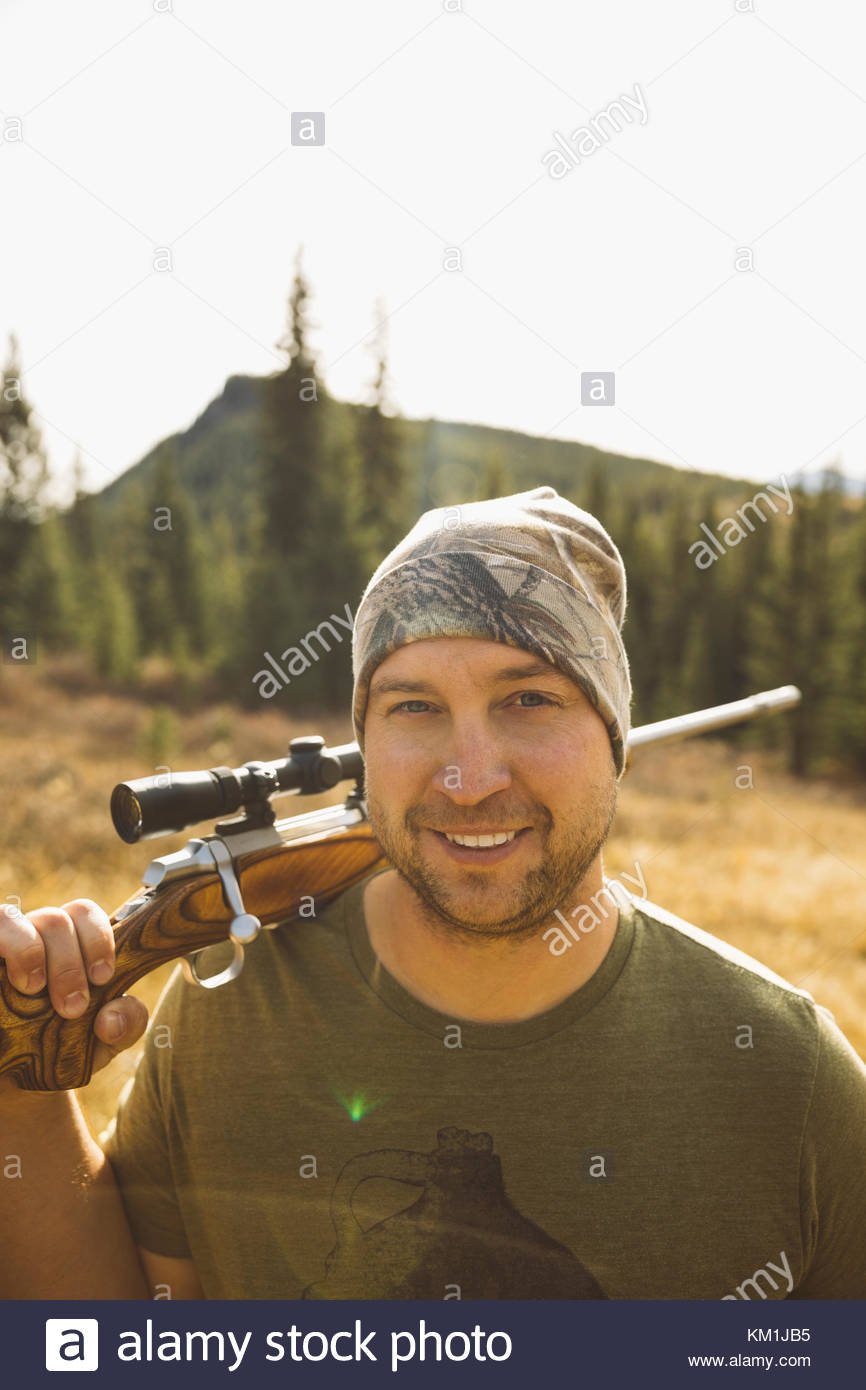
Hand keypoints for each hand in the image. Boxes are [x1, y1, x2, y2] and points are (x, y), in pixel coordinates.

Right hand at [0, 898, 148, 1094]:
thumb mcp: (102, 1042)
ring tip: (32, 989)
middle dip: (69, 963)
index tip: (102, 978)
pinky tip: (10, 983)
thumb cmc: (61, 1050)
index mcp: (71, 944)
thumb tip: (113, 1017)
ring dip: (29, 951)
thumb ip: (127, 1025)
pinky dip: (6, 951)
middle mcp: (34, 936)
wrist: (14, 1080)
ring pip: (11, 918)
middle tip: (72, 1008)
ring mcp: (3, 946)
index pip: (85, 913)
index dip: (99, 939)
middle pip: (56, 918)